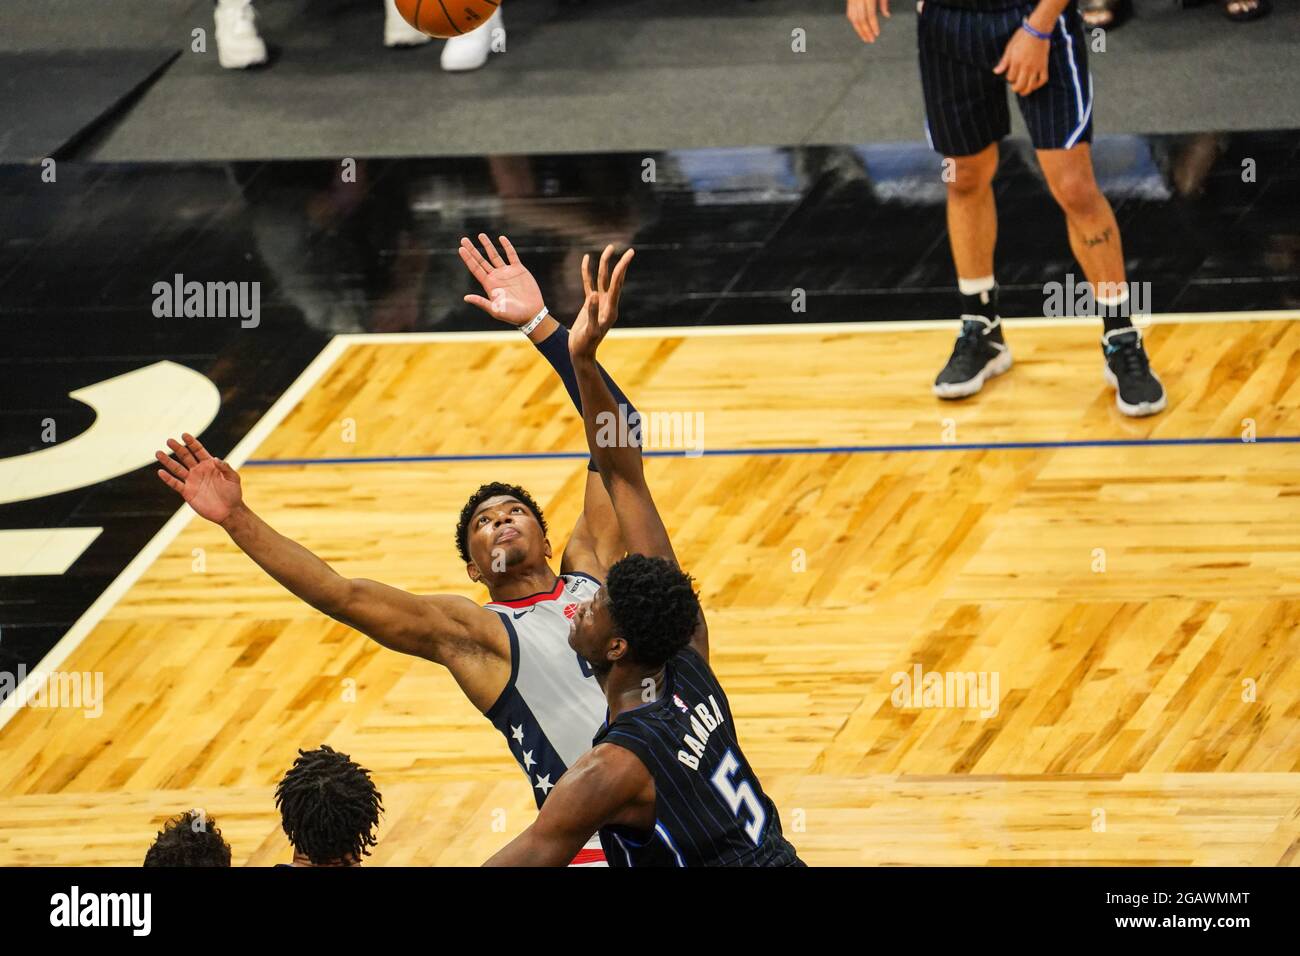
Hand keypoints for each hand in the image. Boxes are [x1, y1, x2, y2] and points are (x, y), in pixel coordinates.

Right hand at [155, 433, 242, 524]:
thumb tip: (215, 459)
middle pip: (185, 457)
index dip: (191, 443)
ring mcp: (192, 481)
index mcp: (210, 464)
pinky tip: (160, 472)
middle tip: (169, 440)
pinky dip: (168, 478)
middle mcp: (199, 470)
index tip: (184, 435)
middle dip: (177, 448)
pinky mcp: (187, 492)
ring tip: (158, 452)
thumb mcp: (233, 478)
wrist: (229, 511)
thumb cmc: (233, 493)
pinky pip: (175, 484)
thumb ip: (226, 468)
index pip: (198, 450)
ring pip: (177, 468)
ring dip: (168, 461)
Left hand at [458, 233, 545, 326]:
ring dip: (487, 245)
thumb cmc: (513, 315)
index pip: (475, 269)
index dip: (468, 259)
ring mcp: (507, 272)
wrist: (531, 313)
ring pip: (494, 255)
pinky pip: (512, 255)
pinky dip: (507, 246)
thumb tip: (466, 297)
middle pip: (481, 260)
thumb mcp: (496, 310)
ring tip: (480, 235)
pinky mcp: (519, 270)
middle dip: (472, 250)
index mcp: (489, 285)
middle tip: (463, 240)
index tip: (461, 249)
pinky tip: (501, 239)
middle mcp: (496, 277)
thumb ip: (482, 302)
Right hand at [568, 245, 633, 361]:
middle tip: (629, 250)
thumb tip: (594, 295)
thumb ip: (592, 313)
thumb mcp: (589, 330)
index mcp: (610, 309)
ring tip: (609, 248)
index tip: (630, 254)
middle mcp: (608, 304)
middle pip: (614, 279)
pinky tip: (586, 260)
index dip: (622, 268)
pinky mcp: (589, 303)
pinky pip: (589, 284)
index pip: (617, 284)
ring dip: (605, 264)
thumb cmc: (585, 344)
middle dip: (620, 264)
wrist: (581, 352)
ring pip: (603, 279)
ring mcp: (599, 303)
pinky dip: (587, 272)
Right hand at [847, 0, 890, 42]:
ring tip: (864, 38)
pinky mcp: (849, 1)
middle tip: (871, 40)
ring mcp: (852, 0)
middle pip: (861, 19)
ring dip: (859, 30)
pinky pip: (850, 14)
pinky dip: (854, 23)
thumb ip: (883, 3)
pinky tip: (858, 29)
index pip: (870, 15)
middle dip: (866, 31)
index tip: (876, 34)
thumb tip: (887, 15)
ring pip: (854, 19)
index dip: (874, 25)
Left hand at [994, 27, 1049, 96]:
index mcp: (1016, 62)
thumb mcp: (1010, 47)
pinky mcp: (1044, 65)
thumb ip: (1004, 61)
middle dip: (1016, 88)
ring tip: (1023, 92)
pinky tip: (1034, 85)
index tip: (1010, 75)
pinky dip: (1039, 84)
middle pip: (1020, 84)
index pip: (1010, 78)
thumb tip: (996, 72)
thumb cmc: (1022, 37)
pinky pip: (1043, 79)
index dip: (1009, 78)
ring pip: (1031, 85)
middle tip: (1015, 87)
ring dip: (1026, 91)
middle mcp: (1026, 66)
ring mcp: (1036, 67)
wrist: (1038, 29)